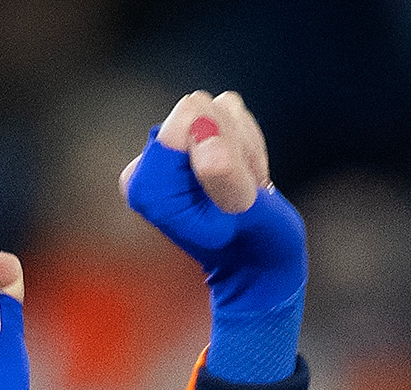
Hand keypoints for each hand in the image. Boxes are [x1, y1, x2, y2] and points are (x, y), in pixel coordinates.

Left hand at [122, 89, 303, 297]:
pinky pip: (227, 109)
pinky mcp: (190, 138)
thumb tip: (204, 129)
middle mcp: (148, 163)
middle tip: (244, 189)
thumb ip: (223, 173)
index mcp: (148, 185)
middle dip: (234, 143)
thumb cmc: (254, 243)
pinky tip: (245, 174)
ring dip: (244, 145)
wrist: (262, 262)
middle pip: (200, 106)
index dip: (226, 144)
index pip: (188, 117)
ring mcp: (168, 149)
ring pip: (219, 107)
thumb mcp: (243, 212)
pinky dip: (247, 139)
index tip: (236, 185)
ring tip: (246, 186)